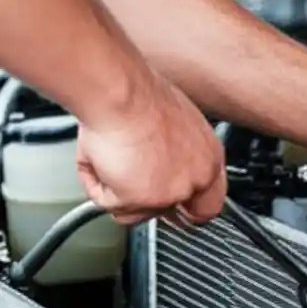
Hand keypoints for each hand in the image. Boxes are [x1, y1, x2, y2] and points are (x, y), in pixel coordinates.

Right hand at [76, 73, 225, 225]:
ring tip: (111, 156)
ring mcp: (171, 192)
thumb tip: (164, 167)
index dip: (187, 208)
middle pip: (176, 216)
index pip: (209, 203)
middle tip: (131, 192)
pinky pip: (108, 203)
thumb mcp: (175, 128)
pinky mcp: (140, 199)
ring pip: (136, 212)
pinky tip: (100, 158)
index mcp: (209, 158)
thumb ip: (177, 156)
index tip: (175, 209)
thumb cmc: (139, 97)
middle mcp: (197, 179)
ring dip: (117, 191)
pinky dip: (97, 184)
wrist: (120, 92)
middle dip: (152, 208)